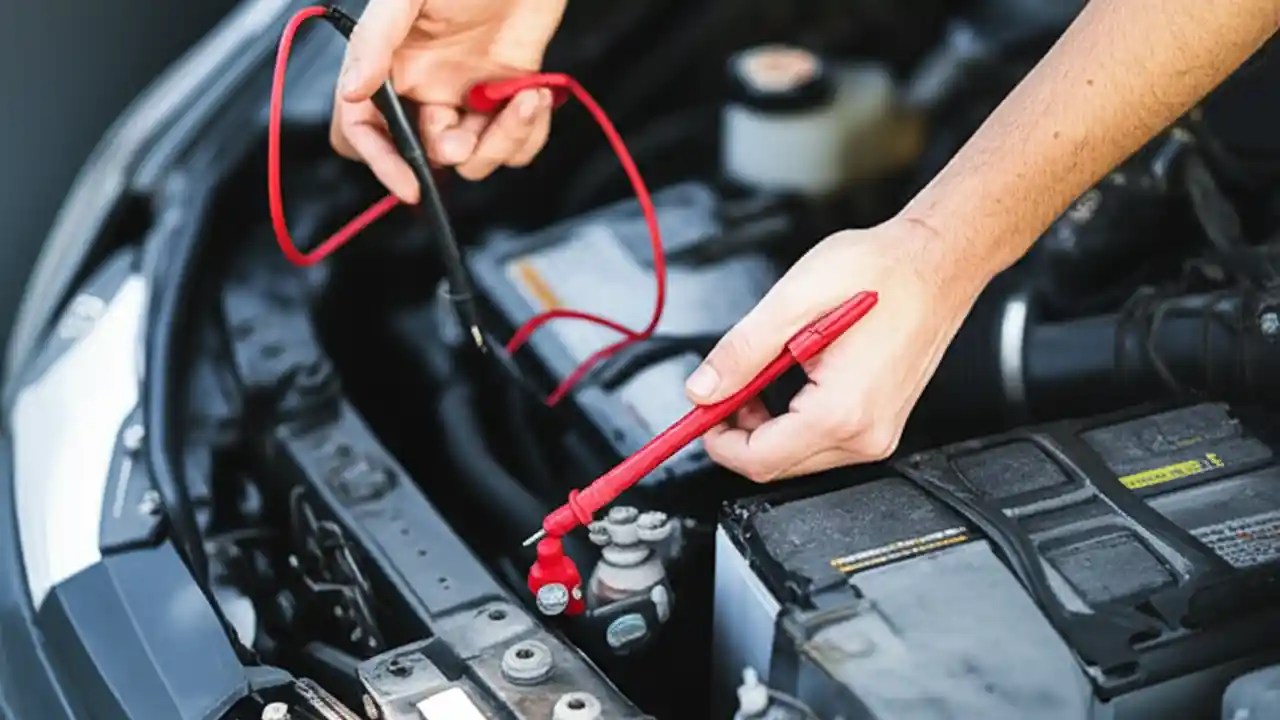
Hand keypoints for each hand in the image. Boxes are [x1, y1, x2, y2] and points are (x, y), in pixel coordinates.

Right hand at [331, 0, 566, 200]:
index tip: (408, 183)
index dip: (381, 161)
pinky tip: (537, 94)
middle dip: (453, 153)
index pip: (363, 130)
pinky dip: (529, 132)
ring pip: (475, 158)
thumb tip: (351, 94)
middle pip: (424, 156)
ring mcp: (467, 97)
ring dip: (503, 141)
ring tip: (525, 98)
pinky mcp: (508, 98)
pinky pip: (514, 145)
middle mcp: (424, 89)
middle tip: (472, 132)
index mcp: (390, 66)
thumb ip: (375, 41)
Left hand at [685, 218, 991, 481]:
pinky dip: (793, 418)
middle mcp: (865, 434)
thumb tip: (702, 390)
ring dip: (765, 425)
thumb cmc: (881, 272)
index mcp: (841, 412)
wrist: (935, 262)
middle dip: (740, 432)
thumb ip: (741, 352)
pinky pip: (822, 439)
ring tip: (761, 373)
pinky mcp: (880, 423)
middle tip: (726, 387)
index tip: (700, 413)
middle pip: (777, 465)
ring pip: (798, 455)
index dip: (717, 441)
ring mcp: (877, 433)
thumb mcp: (792, 301)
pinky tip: (788, 379)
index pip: (759, 460)